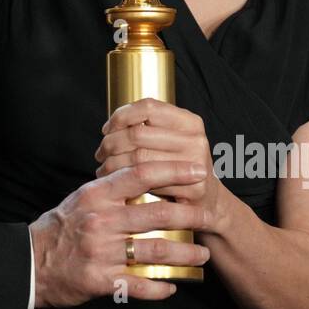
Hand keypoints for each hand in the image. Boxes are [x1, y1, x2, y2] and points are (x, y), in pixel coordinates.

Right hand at [28, 161, 212, 308]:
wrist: (30, 262)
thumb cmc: (59, 228)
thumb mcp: (82, 199)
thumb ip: (111, 189)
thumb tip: (145, 175)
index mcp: (97, 196)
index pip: (140, 175)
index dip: (173, 171)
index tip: (197, 170)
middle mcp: (101, 221)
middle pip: (157, 214)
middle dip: (190, 215)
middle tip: (209, 215)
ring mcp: (102, 252)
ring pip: (155, 251)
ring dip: (184, 253)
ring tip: (202, 253)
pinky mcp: (101, 280)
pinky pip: (139, 285)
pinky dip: (160, 287)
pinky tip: (173, 285)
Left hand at [95, 98, 221, 212]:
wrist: (208, 201)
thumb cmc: (179, 167)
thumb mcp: (172, 140)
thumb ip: (149, 126)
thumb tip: (111, 125)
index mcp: (190, 122)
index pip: (148, 107)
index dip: (121, 115)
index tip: (107, 129)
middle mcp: (196, 140)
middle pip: (137, 134)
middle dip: (111, 143)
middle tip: (100, 152)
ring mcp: (195, 164)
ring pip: (138, 157)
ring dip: (113, 163)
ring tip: (103, 167)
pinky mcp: (191, 188)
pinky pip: (148, 181)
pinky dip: (126, 180)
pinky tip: (116, 180)